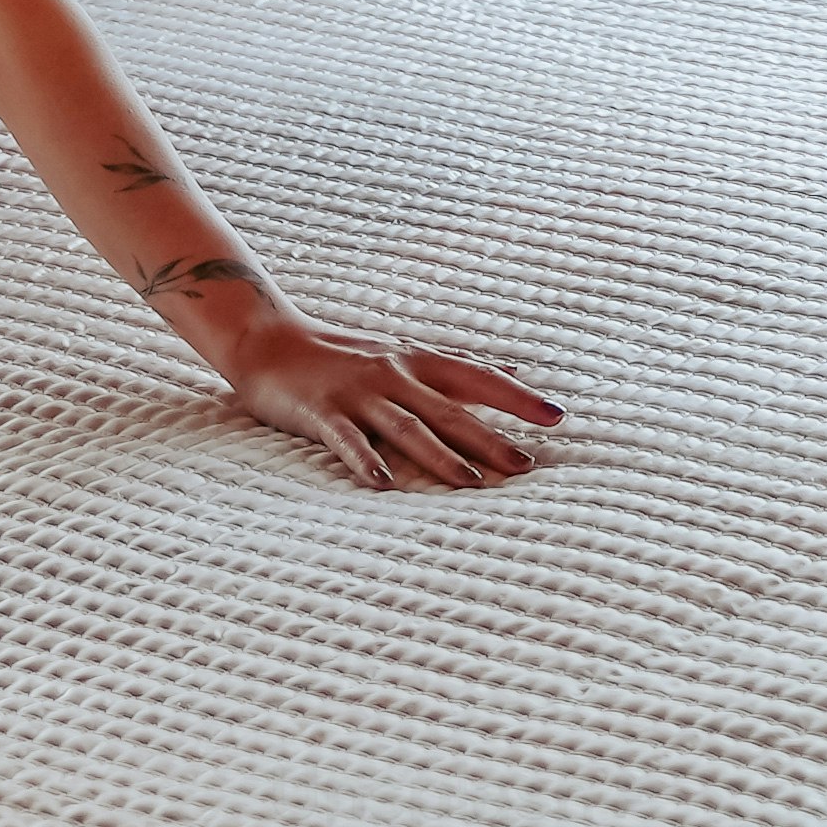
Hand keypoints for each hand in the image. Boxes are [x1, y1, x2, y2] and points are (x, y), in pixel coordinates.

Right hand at [216, 311, 564, 490]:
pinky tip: (382, 486)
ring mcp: (358, 393)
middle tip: (526, 464)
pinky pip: (346, 440)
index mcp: (416, 360)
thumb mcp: (406, 353)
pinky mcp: (322, 411)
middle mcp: (394, 373)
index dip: (517, 397)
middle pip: (450, 409)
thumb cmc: (343, 353)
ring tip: (471, 483)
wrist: (269, 339)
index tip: (557, 416)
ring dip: (440, 455)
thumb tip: (516, 375)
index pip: (477, 377)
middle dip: (490, 437)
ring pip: (407, 426)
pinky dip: (365, 461)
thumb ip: (457, 370)